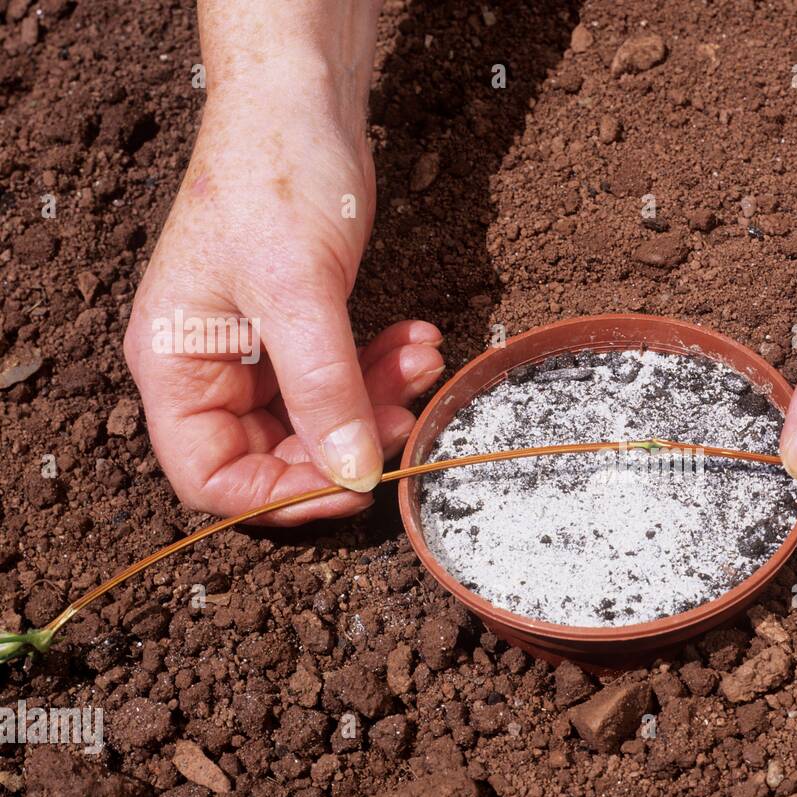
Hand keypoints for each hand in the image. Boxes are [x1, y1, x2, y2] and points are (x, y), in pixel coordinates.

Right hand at [124, 77, 442, 525]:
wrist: (303, 104)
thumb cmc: (274, 178)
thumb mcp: (300, 292)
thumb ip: (325, 390)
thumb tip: (355, 473)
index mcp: (176, 365)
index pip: (213, 476)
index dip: (282, 495)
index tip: (352, 486)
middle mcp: (208, 368)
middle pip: (275, 455)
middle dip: (347, 444)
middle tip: (406, 423)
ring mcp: (256, 351)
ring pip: (320, 418)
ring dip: (378, 401)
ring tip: (424, 364)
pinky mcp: (302, 331)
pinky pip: (343, 378)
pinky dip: (382, 369)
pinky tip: (419, 341)